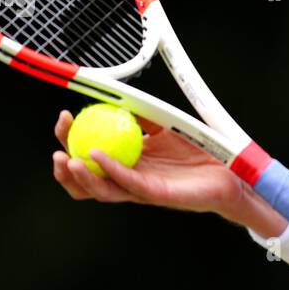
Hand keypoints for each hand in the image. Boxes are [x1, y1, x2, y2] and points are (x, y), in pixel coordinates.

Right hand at [50, 109, 250, 217]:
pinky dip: (111, 170)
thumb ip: (142, 113)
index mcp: (128, 161)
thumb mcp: (165, 124)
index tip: (63, 117)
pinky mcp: (158, 194)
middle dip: (64, 166)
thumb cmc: (200, 149)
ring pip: (101, 190)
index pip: (89, 154)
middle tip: (57, 146)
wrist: (230, 168)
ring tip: (65, 160)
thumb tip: (116, 95)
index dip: (71, 138)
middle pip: (87, 179)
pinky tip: (97, 157)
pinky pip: (129, 184)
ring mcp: (142, 189)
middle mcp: (130, 178)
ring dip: (80, 177)